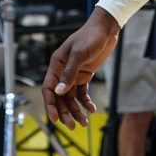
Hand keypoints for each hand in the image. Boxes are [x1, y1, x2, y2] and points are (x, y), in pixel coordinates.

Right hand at [42, 10, 119, 128]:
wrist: (106, 30)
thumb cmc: (90, 37)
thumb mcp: (80, 54)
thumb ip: (69, 73)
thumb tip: (60, 92)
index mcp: (56, 65)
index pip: (49, 90)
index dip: (50, 105)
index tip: (55, 119)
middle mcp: (62, 72)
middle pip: (60, 98)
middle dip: (65, 112)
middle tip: (72, 126)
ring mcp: (73, 75)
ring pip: (71, 98)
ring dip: (76, 111)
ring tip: (84, 122)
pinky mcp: (84, 76)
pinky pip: (82, 93)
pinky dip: (86, 102)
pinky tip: (91, 110)